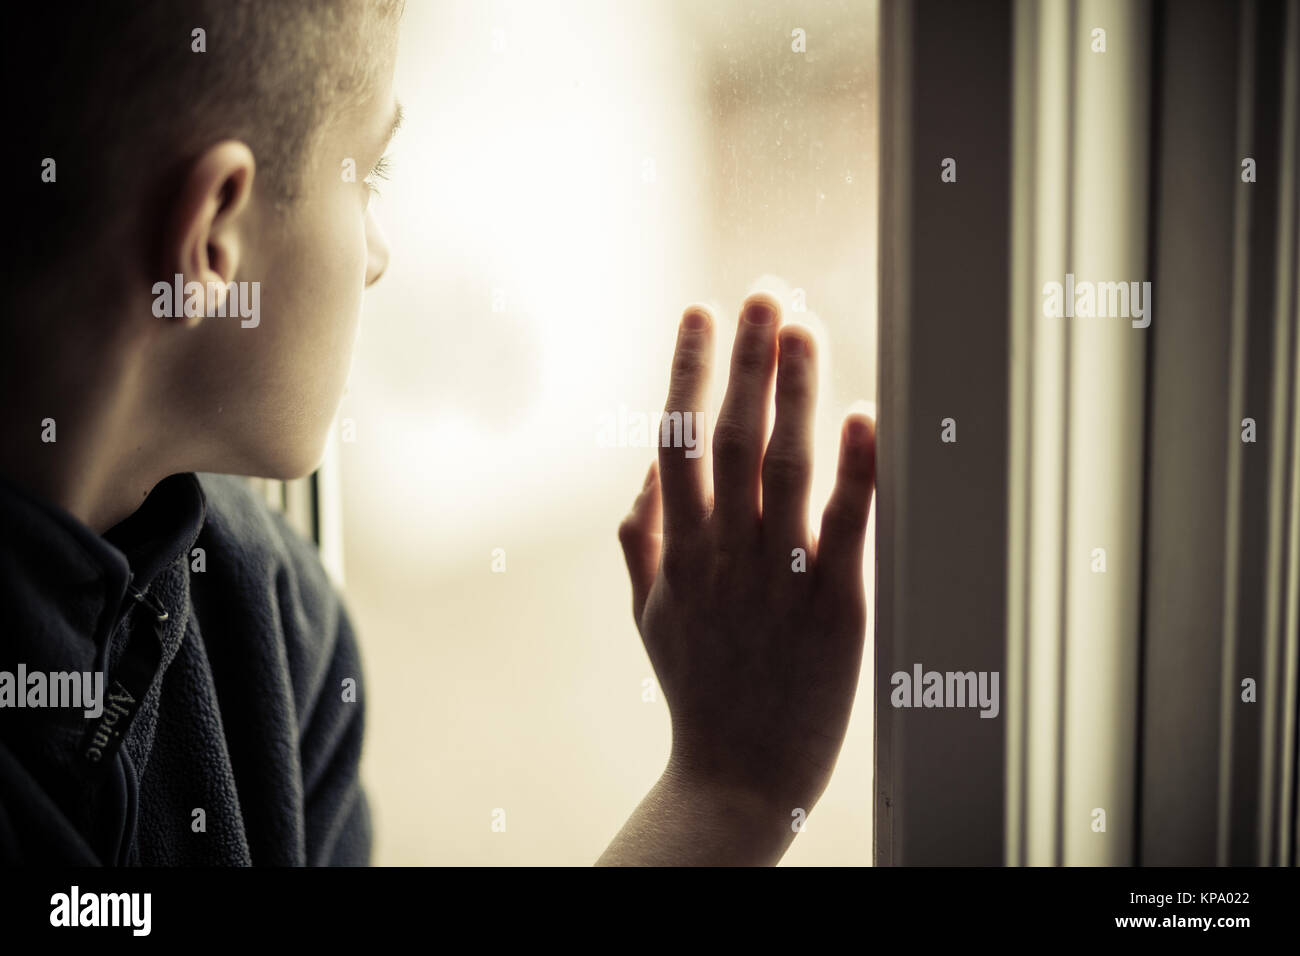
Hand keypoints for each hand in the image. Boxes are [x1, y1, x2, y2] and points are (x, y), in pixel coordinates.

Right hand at [607, 293, 875, 863]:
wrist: (738, 778)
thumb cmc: (697, 690)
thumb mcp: (649, 615)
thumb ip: (640, 539)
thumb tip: (645, 472)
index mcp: (678, 550)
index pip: (675, 439)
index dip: (686, 368)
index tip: (699, 309)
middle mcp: (722, 553)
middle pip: (727, 435)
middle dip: (744, 357)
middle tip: (763, 291)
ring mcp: (778, 577)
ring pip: (783, 464)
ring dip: (793, 390)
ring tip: (805, 325)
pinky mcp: (835, 605)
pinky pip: (845, 524)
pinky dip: (855, 467)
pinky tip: (864, 412)